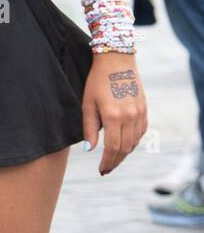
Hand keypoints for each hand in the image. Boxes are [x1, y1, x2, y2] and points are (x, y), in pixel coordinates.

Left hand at [82, 53, 147, 174]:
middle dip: (115, 161)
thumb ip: (89, 128)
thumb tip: (89, 149)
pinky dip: (133, 141)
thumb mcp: (87, 103)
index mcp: (113, 116)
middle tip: (106, 169)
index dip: (107, 162)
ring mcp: (140, 113)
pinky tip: (124, 144)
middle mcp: (130, 117)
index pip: (112, 148)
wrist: (116, 62)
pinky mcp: (145, 109)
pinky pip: (141, 132)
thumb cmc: (97, 82)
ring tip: (113, 158)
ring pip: (134, 142)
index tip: (101, 170)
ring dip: (124, 153)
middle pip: (125, 148)